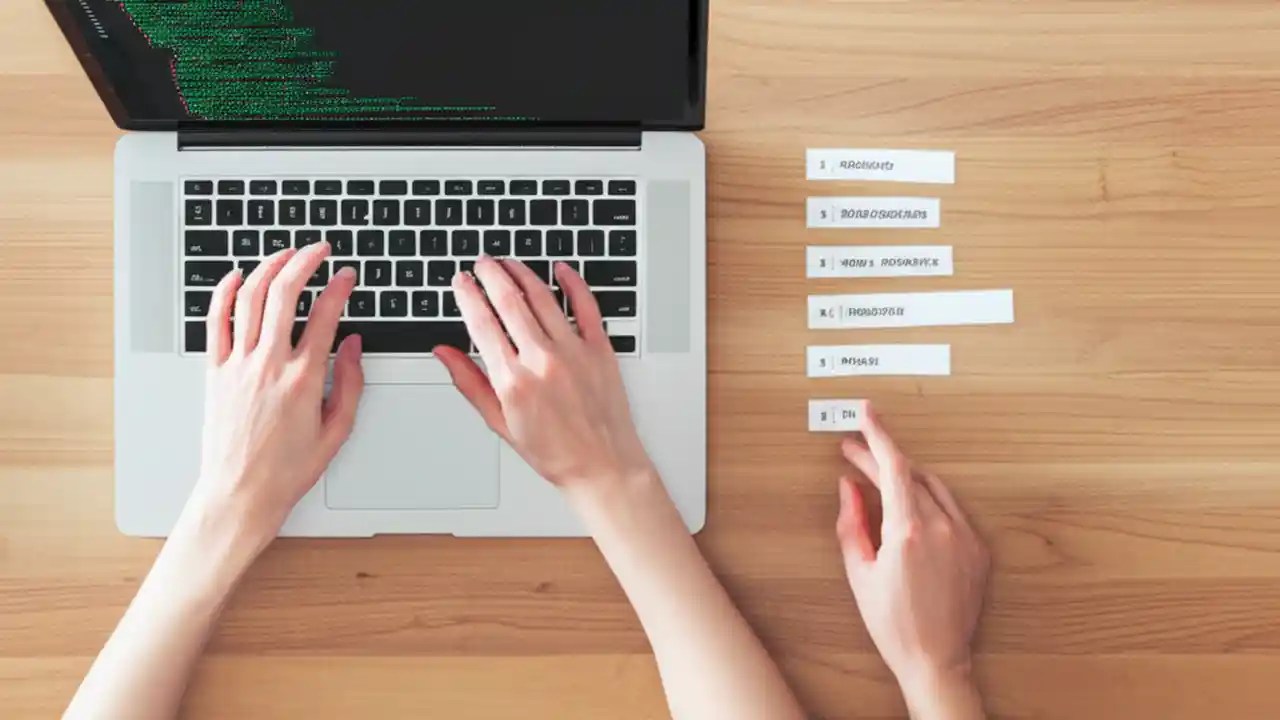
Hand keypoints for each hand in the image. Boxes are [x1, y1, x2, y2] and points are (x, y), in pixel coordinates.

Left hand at [192, 243, 363, 538]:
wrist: (240, 494)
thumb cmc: (287, 470)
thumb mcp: (337, 430)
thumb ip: (350, 383)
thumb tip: (351, 345)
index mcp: (303, 380)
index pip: (325, 316)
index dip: (339, 288)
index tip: (346, 276)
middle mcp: (268, 366)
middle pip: (284, 294)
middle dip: (304, 262)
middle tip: (318, 250)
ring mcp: (237, 366)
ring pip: (249, 299)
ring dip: (268, 268)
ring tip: (284, 255)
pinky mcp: (215, 372)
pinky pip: (215, 321)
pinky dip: (223, 292)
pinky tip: (235, 277)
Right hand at [435, 256, 651, 495]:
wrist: (602, 466)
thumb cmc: (554, 452)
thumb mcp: (500, 423)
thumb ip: (470, 382)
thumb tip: (444, 352)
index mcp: (513, 381)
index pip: (482, 323)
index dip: (467, 296)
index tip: (460, 281)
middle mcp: (542, 361)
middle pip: (509, 301)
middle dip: (490, 275)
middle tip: (482, 262)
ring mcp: (574, 352)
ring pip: (543, 297)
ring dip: (522, 273)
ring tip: (509, 262)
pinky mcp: (601, 350)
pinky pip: (586, 305)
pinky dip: (572, 283)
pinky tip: (561, 269)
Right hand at [834, 405, 989, 713]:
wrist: (936, 659)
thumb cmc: (892, 624)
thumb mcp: (860, 572)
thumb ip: (852, 523)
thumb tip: (849, 487)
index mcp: (908, 532)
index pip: (893, 466)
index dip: (877, 435)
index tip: (867, 414)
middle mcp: (942, 528)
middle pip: (909, 475)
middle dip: (879, 459)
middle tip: (854, 453)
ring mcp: (965, 537)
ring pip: (933, 488)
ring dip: (906, 476)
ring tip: (880, 477)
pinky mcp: (979, 550)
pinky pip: (953, 509)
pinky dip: (929, 499)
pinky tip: (912, 505)